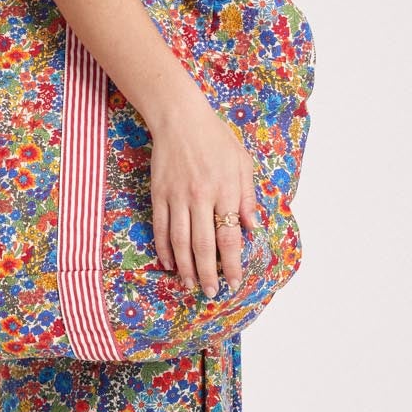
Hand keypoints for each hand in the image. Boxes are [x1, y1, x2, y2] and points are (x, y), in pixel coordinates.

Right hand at [147, 78, 260, 299]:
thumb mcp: (242, 163)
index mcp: (225, 191)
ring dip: (185, 268)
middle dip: (208, 273)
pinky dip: (164, 249)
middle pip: (203, 245)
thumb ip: (248, 196)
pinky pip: (161, 228)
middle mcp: (200, 198)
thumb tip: (253, 227)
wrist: (179, 118)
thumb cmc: (216, 138)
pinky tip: (169, 263)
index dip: (232, 263)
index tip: (235, 281)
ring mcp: (177, 197)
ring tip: (190, 285)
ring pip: (180, 242)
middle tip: (212, 293)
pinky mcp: (159, 195)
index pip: (229, 236)